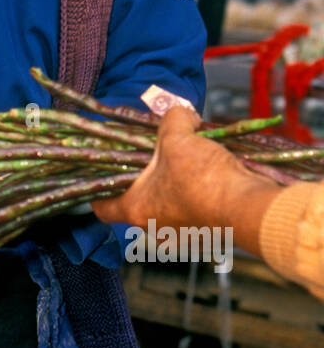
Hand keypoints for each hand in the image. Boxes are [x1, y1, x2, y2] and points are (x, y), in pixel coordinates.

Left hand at [92, 105, 279, 253]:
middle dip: (146, 177)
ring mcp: (182, 234)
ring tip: (189, 158)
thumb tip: (180, 113)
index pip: (102, 208)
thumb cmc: (203, 178)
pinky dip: (198, 193)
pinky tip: (210, 171)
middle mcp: (155, 227)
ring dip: (175, 184)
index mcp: (137, 209)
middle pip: (139, 201)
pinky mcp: (206, 233)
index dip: (98, 191)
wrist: (249, 207)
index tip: (100, 176)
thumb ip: (172, 120)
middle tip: (156, 154)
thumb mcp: (179, 137)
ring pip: (169, 205)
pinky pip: (194, 209)